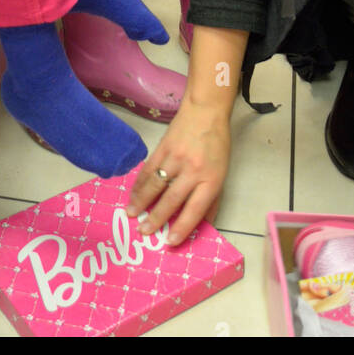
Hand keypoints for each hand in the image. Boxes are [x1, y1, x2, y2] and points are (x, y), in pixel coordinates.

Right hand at [124, 98, 230, 245]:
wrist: (206, 112)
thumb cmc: (217, 147)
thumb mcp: (222, 175)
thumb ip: (211, 202)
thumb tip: (200, 227)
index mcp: (211, 180)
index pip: (195, 209)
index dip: (182, 227)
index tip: (170, 242)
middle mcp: (193, 170)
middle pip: (171, 199)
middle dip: (156, 218)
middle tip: (143, 232)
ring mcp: (176, 158)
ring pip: (156, 184)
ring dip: (141, 201)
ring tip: (132, 215)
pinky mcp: (163, 147)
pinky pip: (148, 169)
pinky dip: (139, 183)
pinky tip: (133, 194)